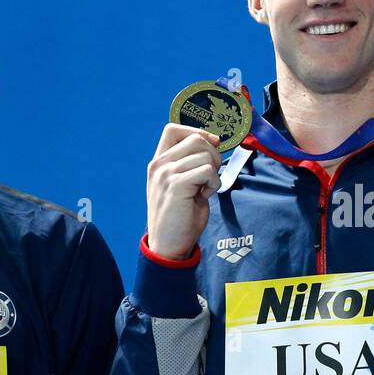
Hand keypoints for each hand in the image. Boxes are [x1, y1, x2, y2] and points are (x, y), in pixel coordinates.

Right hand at [146, 124, 222, 259]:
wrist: (169, 245)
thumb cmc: (180, 215)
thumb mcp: (183, 183)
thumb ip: (191, 163)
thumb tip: (214, 142)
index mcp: (159, 162)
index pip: (173, 129)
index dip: (197, 132)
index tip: (211, 146)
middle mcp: (159, 165)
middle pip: (196, 139)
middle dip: (213, 155)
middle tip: (209, 177)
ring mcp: (166, 174)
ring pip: (205, 155)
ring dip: (214, 173)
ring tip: (204, 190)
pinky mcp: (176, 185)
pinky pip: (207, 171)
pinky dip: (214, 184)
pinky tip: (204, 196)